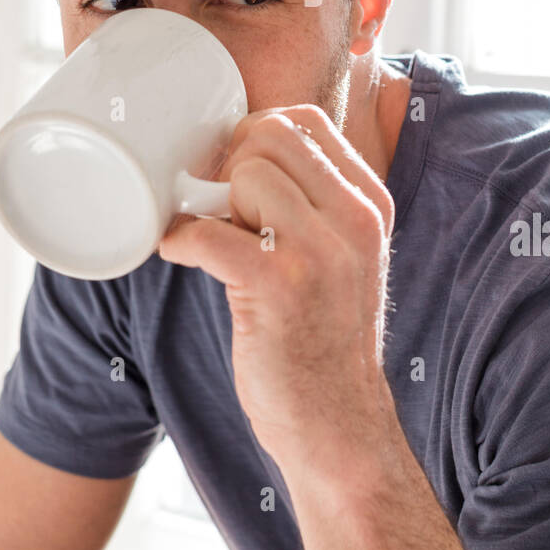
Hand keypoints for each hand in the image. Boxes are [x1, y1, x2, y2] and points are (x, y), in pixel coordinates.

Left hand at [158, 106, 394, 467]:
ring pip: (244, 174)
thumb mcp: (344, 257)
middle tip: (216, 207)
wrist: (340, 427)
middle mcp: (355, 220)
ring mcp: (320, 253)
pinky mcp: (280, 289)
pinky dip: (180, 239)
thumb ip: (313, 204)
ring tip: (208, 237)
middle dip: (228, 163)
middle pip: (269, 136)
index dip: (254, 134)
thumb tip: (240, 154)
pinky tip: (179, 253)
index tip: (234, 173)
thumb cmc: (325, 340)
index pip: (305, 121)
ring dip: (209, 202)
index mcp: (369, 204)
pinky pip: (210, 232)